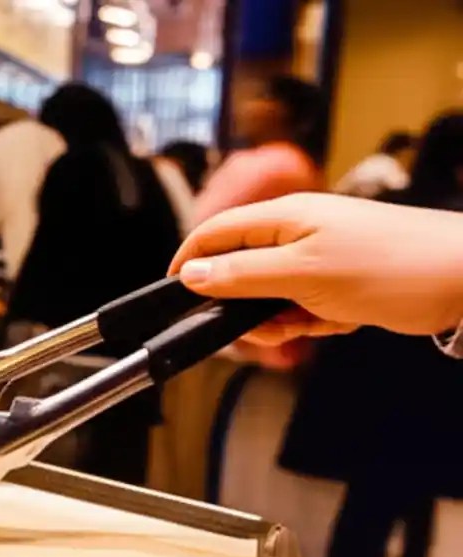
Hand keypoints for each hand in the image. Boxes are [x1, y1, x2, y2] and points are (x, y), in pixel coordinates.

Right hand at [170, 194, 462, 344]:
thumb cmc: (391, 267)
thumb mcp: (302, 275)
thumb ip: (241, 274)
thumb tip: (191, 274)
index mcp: (284, 219)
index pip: (215, 232)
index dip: (189, 261)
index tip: (174, 294)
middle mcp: (299, 233)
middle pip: (241, 268)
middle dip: (244, 305)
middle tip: (263, 328)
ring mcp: (322, 256)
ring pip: (272, 293)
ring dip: (280, 318)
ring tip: (307, 326)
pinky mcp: (342, 280)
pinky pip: (305, 305)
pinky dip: (313, 320)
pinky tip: (338, 323)